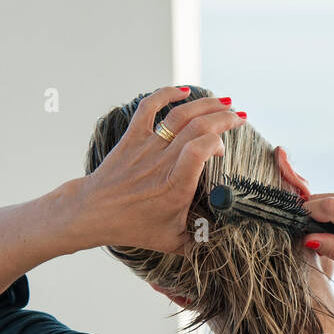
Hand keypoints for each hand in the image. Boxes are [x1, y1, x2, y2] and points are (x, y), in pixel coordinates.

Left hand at [74, 87, 246, 252]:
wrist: (92, 212)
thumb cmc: (133, 228)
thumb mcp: (172, 242)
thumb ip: (200, 243)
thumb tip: (225, 243)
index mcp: (175, 185)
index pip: (200, 150)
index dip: (217, 143)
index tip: (222, 152)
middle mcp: (162, 161)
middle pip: (197, 126)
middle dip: (223, 118)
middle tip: (240, 118)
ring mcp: (147, 146)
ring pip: (179, 114)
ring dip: (205, 104)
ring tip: (224, 102)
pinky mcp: (133, 137)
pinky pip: (149, 107)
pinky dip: (167, 94)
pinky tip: (184, 90)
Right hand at [302, 187, 333, 277]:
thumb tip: (308, 239)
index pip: (330, 207)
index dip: (308, 215)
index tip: (301, 232)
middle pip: (323, 199)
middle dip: (311, 217)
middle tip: (319, 240)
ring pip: (326, 197)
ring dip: (321, 216)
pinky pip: (333, 198)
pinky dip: (330, 213)